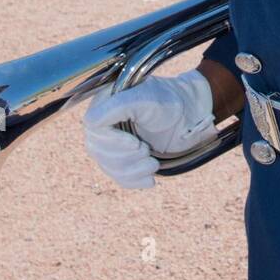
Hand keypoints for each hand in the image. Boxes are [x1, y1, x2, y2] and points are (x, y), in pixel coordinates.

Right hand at [82, 70, 216, 187]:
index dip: (112, 140)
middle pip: (98, 149)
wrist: (189, 115)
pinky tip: (149, 179)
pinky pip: (119, 177)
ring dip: (132, 169)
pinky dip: (134, 180)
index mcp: (105, 101)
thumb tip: (91, 121)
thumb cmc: (168, 102)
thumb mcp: (147, 99)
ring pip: (108, 166)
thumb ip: (119, 105)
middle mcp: (103, 123)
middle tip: (146, 150)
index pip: (93, 126)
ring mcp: (110, 143)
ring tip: (153, 163)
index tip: (135, 143)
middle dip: (125, 156)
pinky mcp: (122, 159)